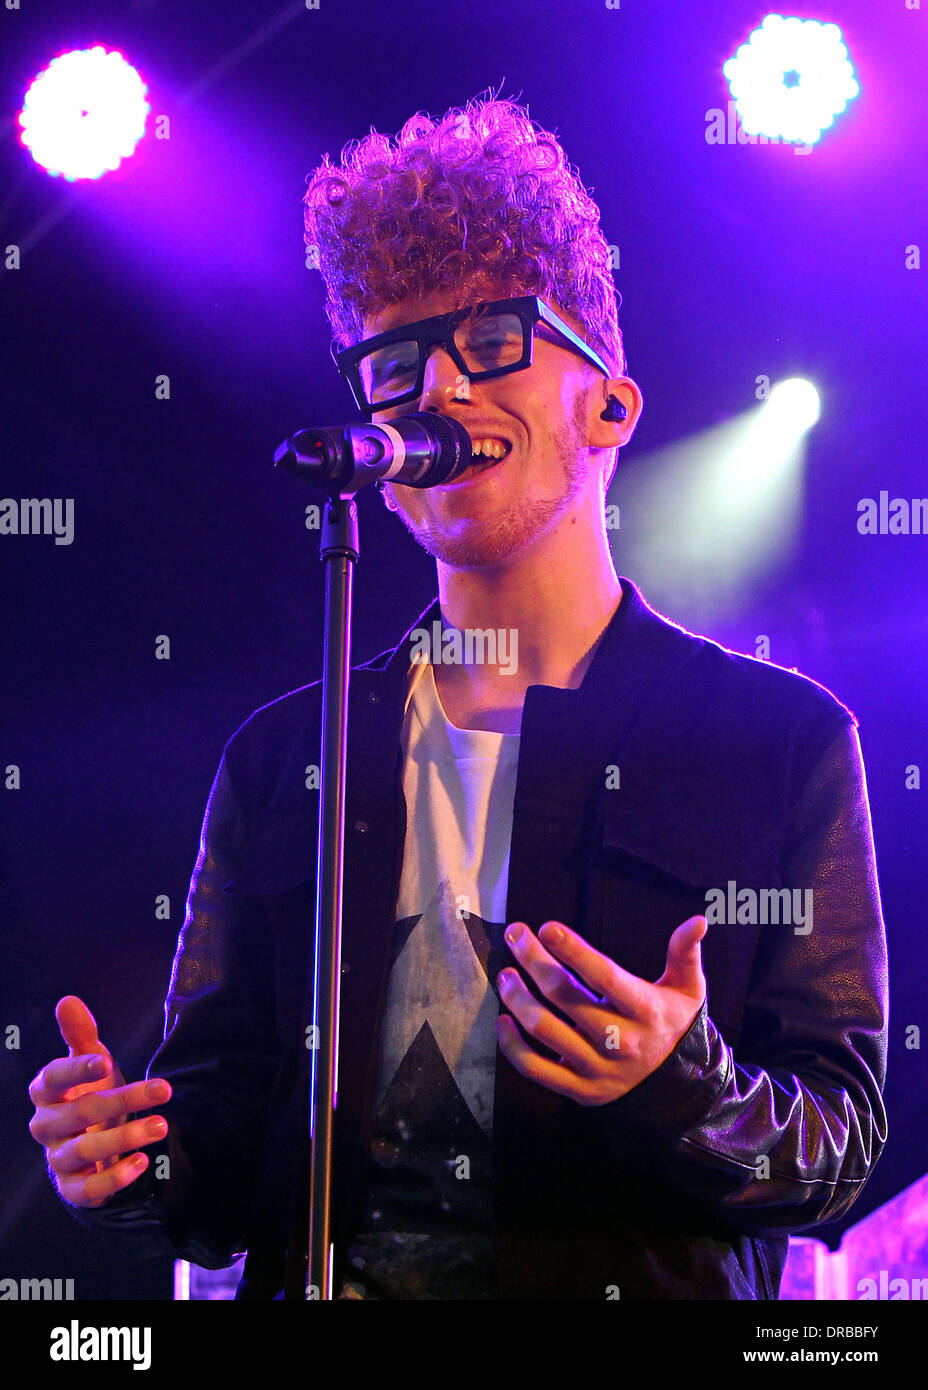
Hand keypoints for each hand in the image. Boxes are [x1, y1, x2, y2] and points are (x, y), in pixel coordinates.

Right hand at [27, 995, 171, 1208]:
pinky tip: (142, 1162)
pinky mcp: (72, 1188)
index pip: (53, 1078)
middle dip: (124, 1100)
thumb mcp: (90, 1061)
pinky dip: (114, 1178)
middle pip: (80, 1113)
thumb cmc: (89, 1091)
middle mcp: (47, 1125)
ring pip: (84, 1151)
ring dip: (124, 1137)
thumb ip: (80, 1034)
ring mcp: (58, 1158)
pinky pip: (87, 1190)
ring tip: (162, 1125)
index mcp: (47, 1091)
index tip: (105, 1061)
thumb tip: (68, 1000)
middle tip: (164, 1089)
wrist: (91, 1141)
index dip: (76, 1070)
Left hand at [496, 916, 707, 1105]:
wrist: (679, 1087)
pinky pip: (537, 1069)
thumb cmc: (674, 1024)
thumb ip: (685, 952)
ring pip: (546, 1030)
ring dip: (517, 998)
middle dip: (534, 961)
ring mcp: (598, 1069)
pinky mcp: (581, 1091)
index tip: (546, 926)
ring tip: (506, 974)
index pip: (604, 977)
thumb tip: (699, 920)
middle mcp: (621, 1041)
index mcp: (646, 1010)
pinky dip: (513, 1046)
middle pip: (565, 997)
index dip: (574, 951)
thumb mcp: (688, 989)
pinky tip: (504, 1020)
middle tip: (515, 934)